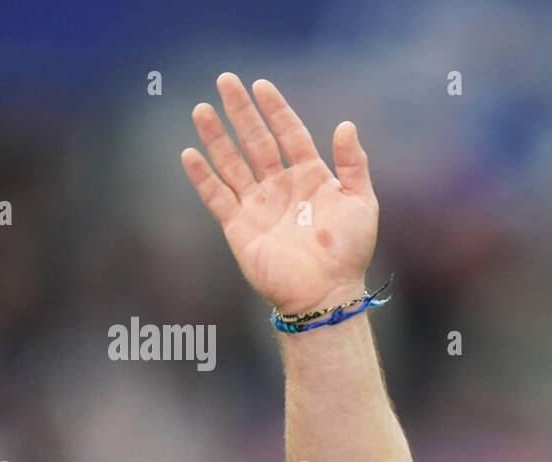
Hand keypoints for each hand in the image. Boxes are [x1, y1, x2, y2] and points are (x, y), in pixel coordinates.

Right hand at [180, 72, 378, 314]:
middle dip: (241, 112)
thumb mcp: (360, 202)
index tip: (261, 85)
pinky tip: (191, 153)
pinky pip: (217, 196)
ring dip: (216, 136)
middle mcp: (282, 188)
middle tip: (225, 80)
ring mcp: (259, 206)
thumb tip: (346, 124)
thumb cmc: (348, 251)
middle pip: (257, 141)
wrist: (326, 292)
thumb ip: (353, 164)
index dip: (276, 110)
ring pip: (232, 163)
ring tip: (202, 109)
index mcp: (311, 178)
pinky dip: (203, 177)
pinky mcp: (239, 227)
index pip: (290, 135)